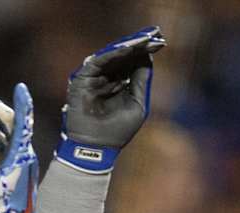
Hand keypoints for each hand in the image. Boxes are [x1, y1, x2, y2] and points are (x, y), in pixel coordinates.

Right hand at [57, 25, 166, 172]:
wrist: (97, 148)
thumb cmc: (117, 131)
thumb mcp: (138, 103)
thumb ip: (141, 81)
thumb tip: (148, 57)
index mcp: (118, 85)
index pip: (130, 64)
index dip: (143, 53)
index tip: (158, 42)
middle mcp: (105, 80)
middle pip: (121, 57)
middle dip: (136, 47)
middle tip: (151, 36)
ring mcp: (93, 79)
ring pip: (110, 57)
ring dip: (126, 48)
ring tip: (141, 41)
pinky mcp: (82, 80)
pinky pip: (97, 62)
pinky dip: (111, 54)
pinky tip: (126, 50)